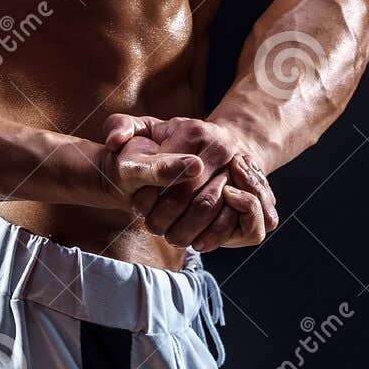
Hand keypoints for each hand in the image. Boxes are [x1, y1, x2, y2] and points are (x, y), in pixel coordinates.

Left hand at [107, 115, 278, 248]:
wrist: (218, 147)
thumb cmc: (171, 141)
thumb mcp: (145, 127)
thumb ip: (120, 126)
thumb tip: (114, 143)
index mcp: (194, 131)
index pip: (166, 169)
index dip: (148, 194)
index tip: (136, 205)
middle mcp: (221, 147)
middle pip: (188, 193)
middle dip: (164, 216)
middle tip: (151, 226)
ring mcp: (240, 169)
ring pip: (210, 209)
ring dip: (186, 230)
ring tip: (169, 236)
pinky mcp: (254, 190)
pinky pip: (237, 219)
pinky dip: (214, 236)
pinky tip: (196, 242)